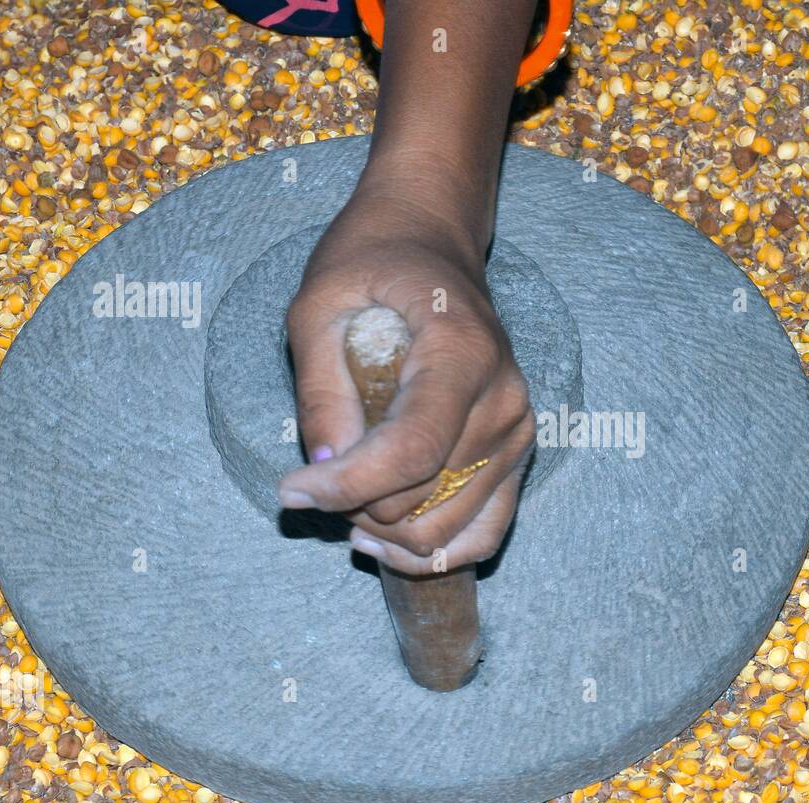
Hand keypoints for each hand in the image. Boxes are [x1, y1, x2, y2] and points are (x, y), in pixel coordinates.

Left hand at [277, 181, 534, 573]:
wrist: (433, 243)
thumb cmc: (373, 263)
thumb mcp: (318, 305)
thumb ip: (321, 391)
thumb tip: (323, 472)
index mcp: (462, 354)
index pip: (411, 451)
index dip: (346, 486)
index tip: (290, 490)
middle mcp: (504, 399)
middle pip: (425, 498)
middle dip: (354, 505)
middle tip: (312, 477)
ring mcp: (517, 432)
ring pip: (446, 528)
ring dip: (383, 532)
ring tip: (343, 500)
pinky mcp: (516, 456)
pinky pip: (482, 534)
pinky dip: (430, 552)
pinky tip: (382, 539)